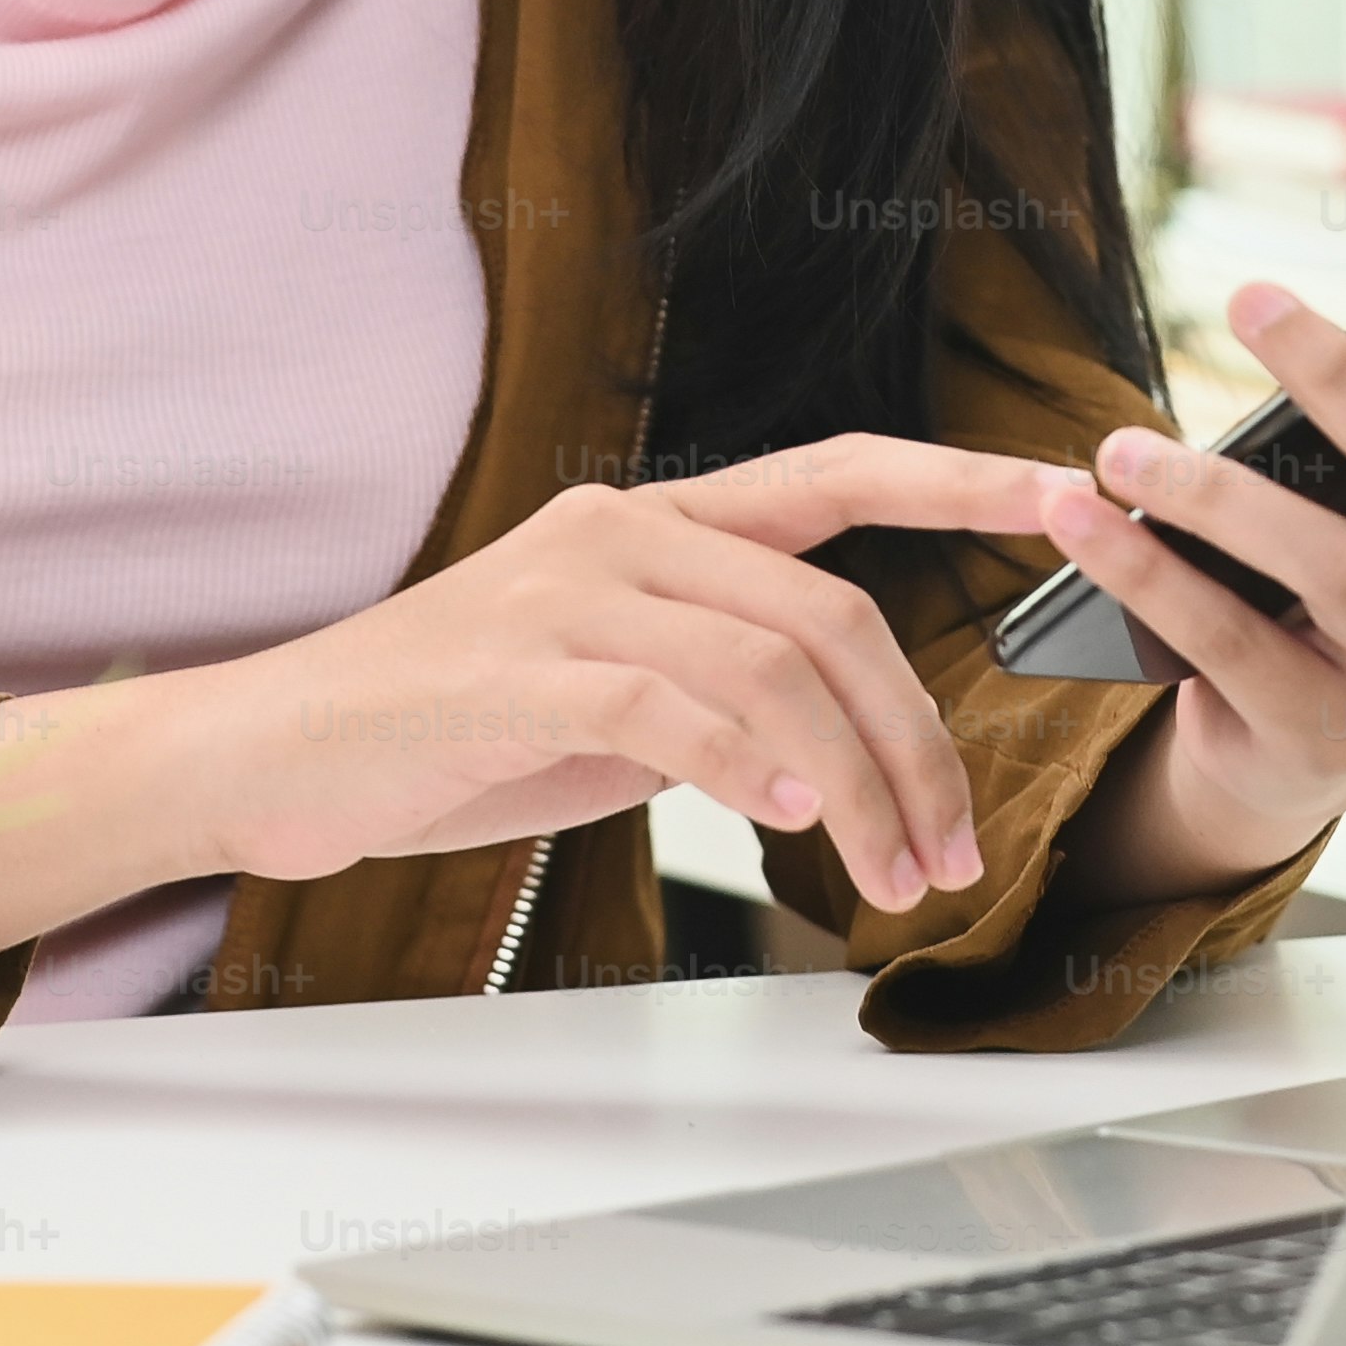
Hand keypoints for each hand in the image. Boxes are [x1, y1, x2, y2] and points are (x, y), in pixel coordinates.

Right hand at [0, 433, 1079, 962]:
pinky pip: (673, 706)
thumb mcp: (607, 691)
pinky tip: (789, 819)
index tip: (1071, 491)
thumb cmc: (445, 730)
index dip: (959, 478)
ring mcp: (567, 591)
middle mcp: (624, 531)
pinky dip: (748, 765)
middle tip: (951, 848)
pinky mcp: (515, 669)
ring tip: (888, 871)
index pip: (837, 473)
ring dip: (857, 783)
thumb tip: (831, 742)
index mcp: (656, 524)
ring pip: (774, 666)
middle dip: (918, 739)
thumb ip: (715, 684)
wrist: (273, 754)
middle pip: (831, 613)